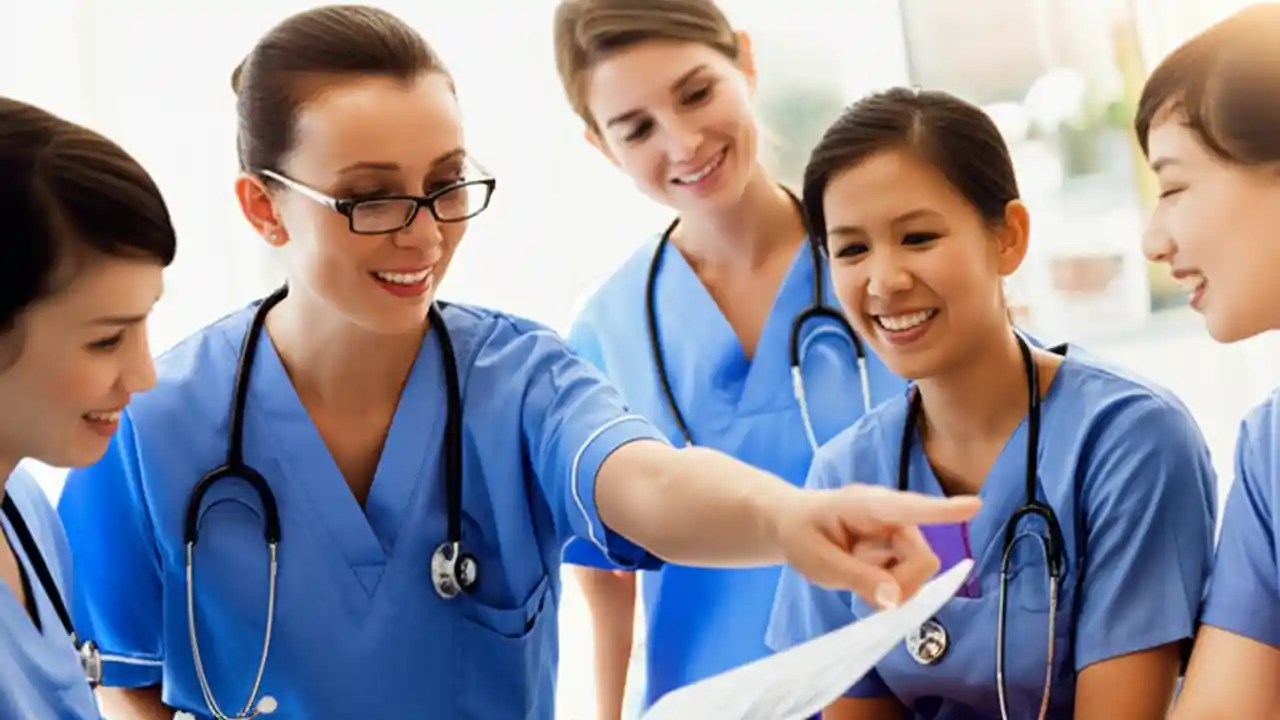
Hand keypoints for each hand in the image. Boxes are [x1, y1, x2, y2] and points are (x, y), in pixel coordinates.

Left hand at [772, 484, 979, 608]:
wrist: (793, 525)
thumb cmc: (802, 534)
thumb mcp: (817, 561)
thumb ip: (855, 577)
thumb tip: (895, 600)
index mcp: (865, 505)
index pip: (908, 508)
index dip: (941, 510)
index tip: (974, 506)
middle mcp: (891, 514)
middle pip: (922, 559)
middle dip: (901, 585)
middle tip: (866, 595)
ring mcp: (898, 531)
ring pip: (919, 571)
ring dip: (894, 586)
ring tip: (858, 577)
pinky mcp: (900, 547)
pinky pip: (911, 576)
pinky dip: (891, 587)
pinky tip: (866, 577)